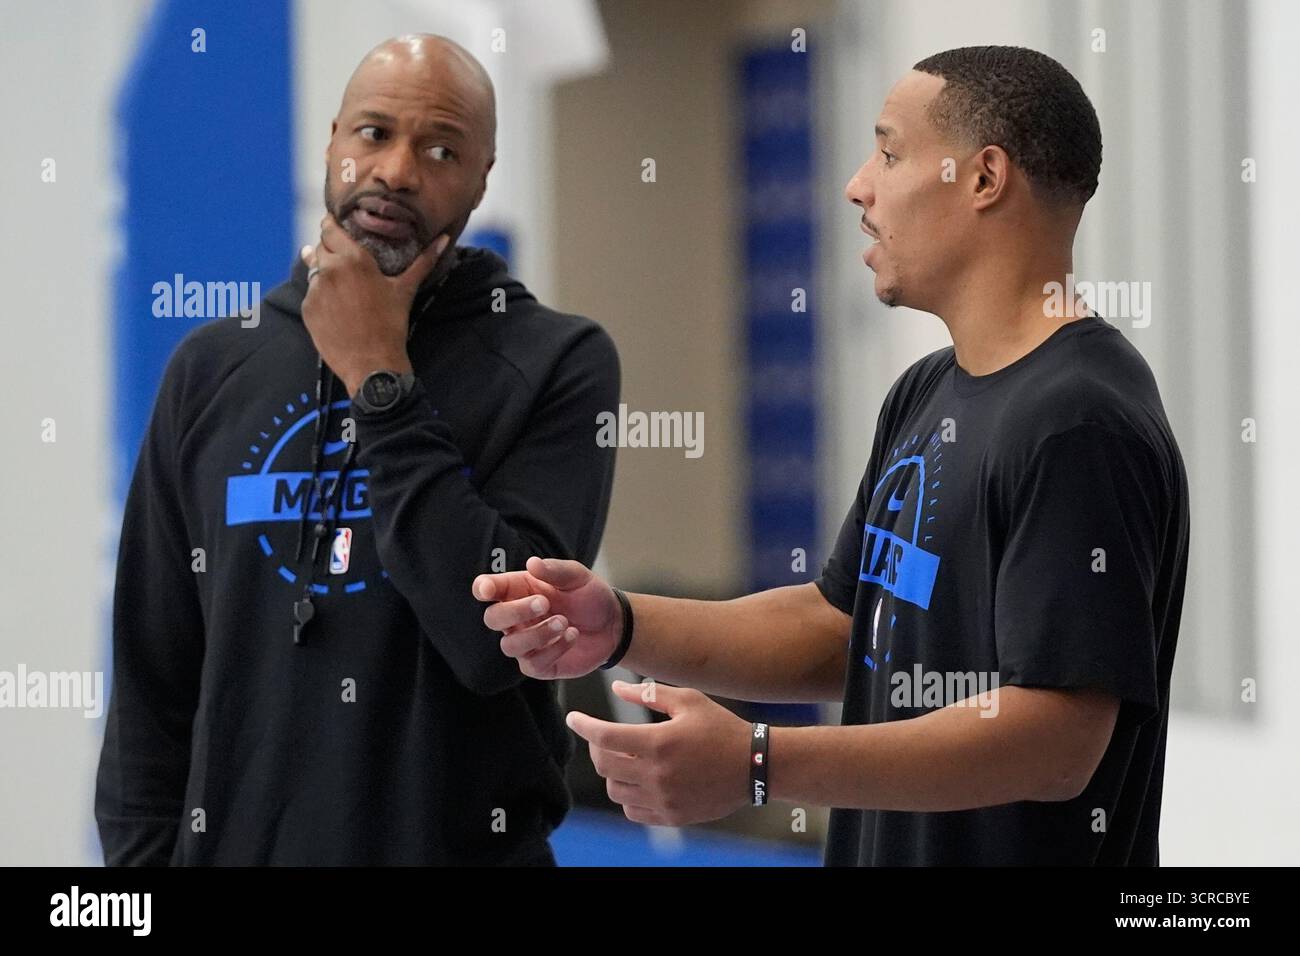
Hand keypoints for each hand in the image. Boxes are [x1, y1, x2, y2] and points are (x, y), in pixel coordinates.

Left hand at [299, 215, 449, 394]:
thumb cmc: (392, 324)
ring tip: (343, 287)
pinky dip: (321, 296)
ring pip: (314, 270)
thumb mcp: (406, 289)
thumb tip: (444, 239)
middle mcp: (329, 269)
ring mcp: (315, 290)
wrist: (372, 364)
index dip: (331, 226)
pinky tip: (338, 308)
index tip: (336, 228)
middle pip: (320, 247)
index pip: (329, 228)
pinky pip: (311, 294)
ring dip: (325, 273)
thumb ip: (424, 260)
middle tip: (347, 262)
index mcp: (353, 259)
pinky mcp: (307, 309)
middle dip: (330, 250)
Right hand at [473, 556, 619, 678]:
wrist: (614, 624)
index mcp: (519, 590)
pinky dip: (553, 649)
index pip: (488, 588)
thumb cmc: (590, 596)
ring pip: (510, 645)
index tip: (488, 590)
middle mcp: (517, 618)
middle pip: (492, 618)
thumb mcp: (577, 577)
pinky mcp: (539, 665)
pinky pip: (533, 663)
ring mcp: (526, 643)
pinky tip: (572, 635)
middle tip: (544, 602)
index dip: (483, 589)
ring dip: (537, 633)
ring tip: (564, 622)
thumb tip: (532, 563)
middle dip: (515, 611)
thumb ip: (554, 570)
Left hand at [568, 680, 750, 826]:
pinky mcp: (672, 816)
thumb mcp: (689, 701)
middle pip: (604, 765)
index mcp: (659, 743)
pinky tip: (639, 780)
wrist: (755, 766)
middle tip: (604, 737)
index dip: (583, 725)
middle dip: (597, 747)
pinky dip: (628, 795)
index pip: (604, 737)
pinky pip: (633, 810)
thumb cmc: (721, 728)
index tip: (574, 717)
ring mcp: (664, 799)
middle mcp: (657, 775)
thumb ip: (650, 694)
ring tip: (626, 758)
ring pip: (615, 790)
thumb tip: (618, 686)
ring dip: (612, 772)